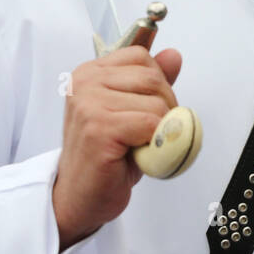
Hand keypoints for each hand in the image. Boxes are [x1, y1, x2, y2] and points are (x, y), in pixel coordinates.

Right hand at [53, 43, 182, 250]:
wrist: (80, 197)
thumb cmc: (106, 156)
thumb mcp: (132, 111)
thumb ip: (151, 82)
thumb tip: (173, 55)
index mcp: (90, 72)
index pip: (141, 57)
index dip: (158, 84)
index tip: (149, 108)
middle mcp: (85, 82)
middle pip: (152, 78)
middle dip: (165, 107)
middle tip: (149, 133)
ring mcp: (89, 104)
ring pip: (156, 102)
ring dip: (160, 128)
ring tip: (141, 145)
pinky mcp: (98, 127)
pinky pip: (150, 124)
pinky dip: (155, 142)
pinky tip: (139, 154)